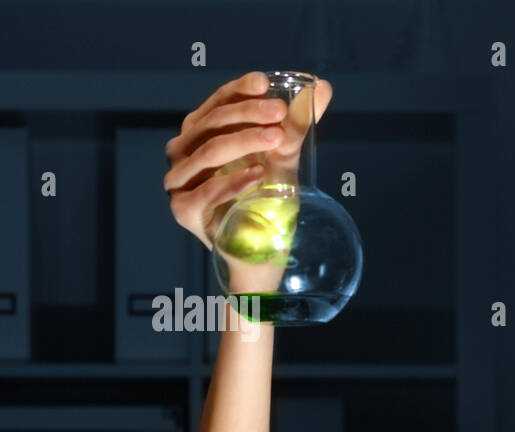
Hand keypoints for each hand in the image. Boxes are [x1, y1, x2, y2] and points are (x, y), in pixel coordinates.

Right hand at [163, 71, 333, 249]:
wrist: (263, 252)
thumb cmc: (268, 202)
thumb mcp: (284, 158)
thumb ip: (297, 125)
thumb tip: (322, 87)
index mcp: (201, 133)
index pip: (217, 103)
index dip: (239, 90)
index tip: (266, 83)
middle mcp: (184, 153)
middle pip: (210, 124)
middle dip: (246, 114)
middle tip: (280, 112)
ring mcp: (179, 182)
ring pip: (206, 153)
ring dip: (243, 142)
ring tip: (277, 138)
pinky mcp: (184, 210)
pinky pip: (206, 191)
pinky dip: (233, 181)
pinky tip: (258, 174)